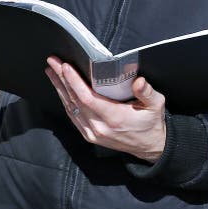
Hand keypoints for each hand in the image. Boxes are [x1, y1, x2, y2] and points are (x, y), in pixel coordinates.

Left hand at [45, 56, 165, 162]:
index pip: (87, 98)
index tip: (66, 67)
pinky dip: (65, 101)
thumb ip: (147, 92)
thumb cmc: (151, 122)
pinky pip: (73, 116)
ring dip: (59, 88)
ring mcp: (92, 133)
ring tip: (51, 71)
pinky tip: (60, 89)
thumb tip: (140, 81)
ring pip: (70, 108)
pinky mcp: (90, 135)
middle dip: (62, 78)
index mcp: (114, 118)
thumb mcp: (155, 105)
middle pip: (74, 100)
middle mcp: (99, 127)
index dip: (74, 82)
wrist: (150, 147)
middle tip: (53, 62)